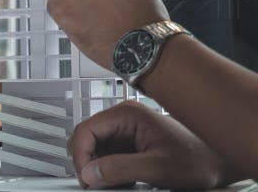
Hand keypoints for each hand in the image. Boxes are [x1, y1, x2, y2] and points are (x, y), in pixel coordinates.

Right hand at [69, 101, 240, 188]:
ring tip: (113, 185)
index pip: (86, 130)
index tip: (85, 178)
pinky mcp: (128, 146)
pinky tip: (122, 182)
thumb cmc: (198, 158)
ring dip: (98, 169)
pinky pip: (106, 158)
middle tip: (94, 185)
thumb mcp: (158, 167)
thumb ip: (121, 169)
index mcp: (126, 115)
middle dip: (87, 163)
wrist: (218, 162)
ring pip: (94, 150)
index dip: (80, 155)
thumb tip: (90, 172)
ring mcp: (124, 132)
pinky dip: (108, 172)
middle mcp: (122, 120)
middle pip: (86, 139)